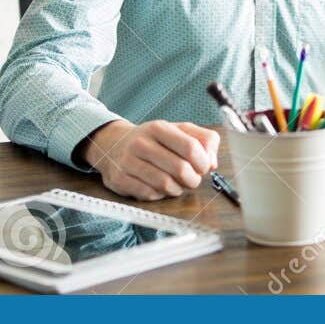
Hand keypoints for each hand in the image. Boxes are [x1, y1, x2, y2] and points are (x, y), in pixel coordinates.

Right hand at [80, 119, 219, 200]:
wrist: (112, 144)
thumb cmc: (153, 139)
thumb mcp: (178, 130)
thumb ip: (203, 140)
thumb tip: (212, 163)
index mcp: (159, 128)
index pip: (191, 147)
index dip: (203, 162)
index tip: (204, 167)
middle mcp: (141, 143)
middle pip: (180, 169)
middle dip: (192, 179)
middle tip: (192, 180)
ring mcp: (128, 162)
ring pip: (165, 184)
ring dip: (177, 189)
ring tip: (177, 184)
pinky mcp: (119, 179)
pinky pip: (149, 194)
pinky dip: (160, 195)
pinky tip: (159, 187)